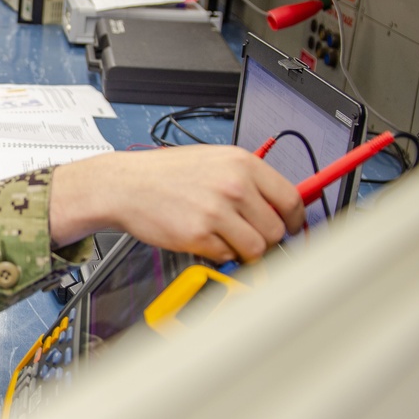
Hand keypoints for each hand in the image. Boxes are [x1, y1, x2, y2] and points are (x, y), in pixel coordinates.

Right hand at [49, 146, 304, 262]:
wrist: (125, 184)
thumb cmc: (166, 173)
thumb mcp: (213, 161)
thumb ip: (247, 181)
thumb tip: (277, 207)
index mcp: (242, 163)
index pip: (289, 199)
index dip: (292, 220)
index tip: (289, 228)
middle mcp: (233, 185)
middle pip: (274, 230)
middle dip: (264, 240)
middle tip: (248, 237)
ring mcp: (216, 211)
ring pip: (255, 249)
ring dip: (243, 251)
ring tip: (223, 238)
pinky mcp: (199, 235)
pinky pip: (226, 257)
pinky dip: (217, 254)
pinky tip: (200, 237)